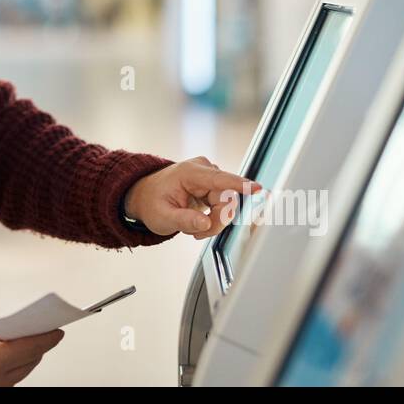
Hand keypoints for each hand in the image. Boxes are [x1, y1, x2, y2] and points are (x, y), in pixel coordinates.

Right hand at [0, 324, 64, 385]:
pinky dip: (10, 371)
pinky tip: (11, 360)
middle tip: (44, 333)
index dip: (48, 338)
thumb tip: (13, 334)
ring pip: (18, 376)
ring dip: (25, 361)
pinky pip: (5, 383)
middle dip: (38, 349)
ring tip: (28, 346)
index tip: (57, 331)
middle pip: (29, 364)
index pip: (31, 347)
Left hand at [122, 156, 260, 238]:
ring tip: (193, 226)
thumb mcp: (162, 217)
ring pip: (227, 204)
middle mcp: (203, 170)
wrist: (146, 196)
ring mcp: (210, 176)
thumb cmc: (151, 203)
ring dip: (214, 221)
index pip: (220, 180)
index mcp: (190, 173)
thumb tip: (204, 224)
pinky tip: (199, 220)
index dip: (240, 185)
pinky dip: (213, 217)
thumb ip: (183, 220)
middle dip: (216, 221)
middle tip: (196, 233)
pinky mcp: (213, 184)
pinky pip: (224, 204)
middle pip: (226, 200)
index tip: (258, 189)